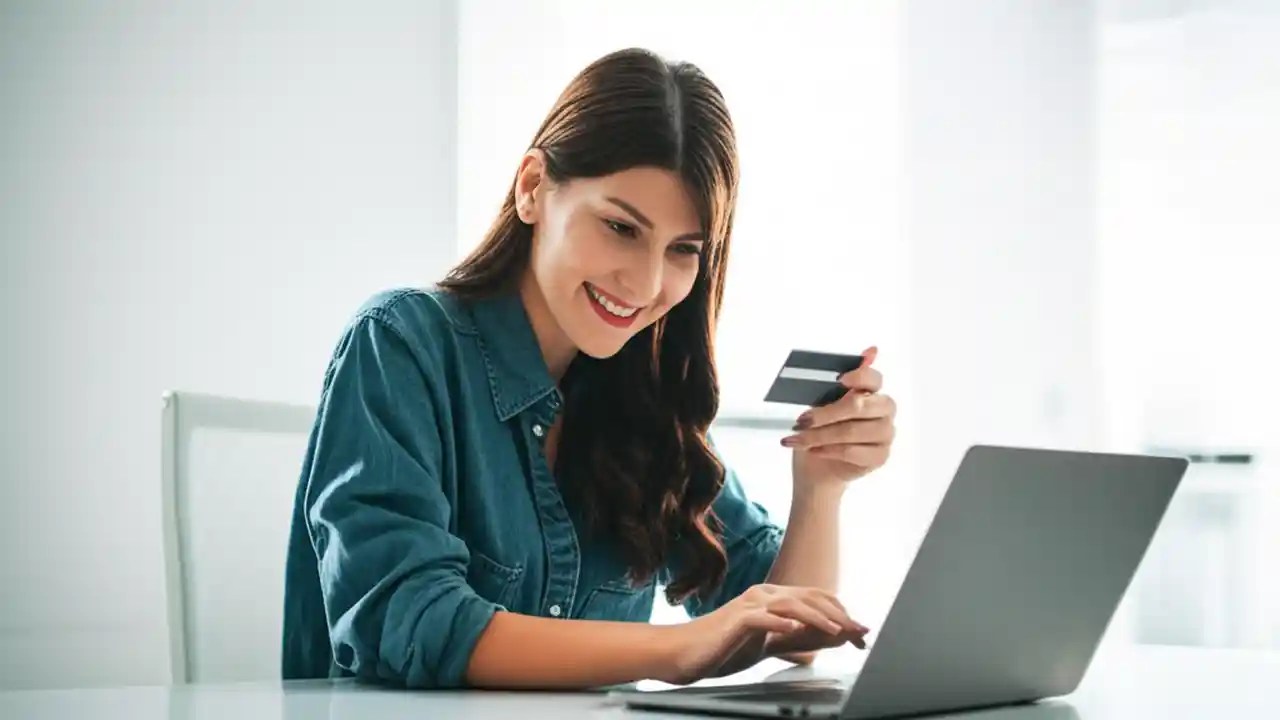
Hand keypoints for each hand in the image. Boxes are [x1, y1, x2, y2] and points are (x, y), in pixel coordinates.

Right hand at [658, 584, 869, 685]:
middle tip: (860, 633)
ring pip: (791, 605)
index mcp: (773, 598)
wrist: (684, 653)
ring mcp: (749, 605)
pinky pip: (761, 618)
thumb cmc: (725, 647)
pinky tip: (793, 630)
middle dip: (839, 616)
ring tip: (838, 631)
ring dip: (818, 618)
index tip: (861, 635)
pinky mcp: (735, 620)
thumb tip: (836, 638)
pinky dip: (779, 623)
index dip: (842, 615)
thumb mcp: (771, 646)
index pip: (816, 599)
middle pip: (810, 597)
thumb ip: (801, 639)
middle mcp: (764, 595)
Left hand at [782, 346, 896, 486]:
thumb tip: (869, 351)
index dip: (859, 376)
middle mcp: (884, 410)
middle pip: (860, 405)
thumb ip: (837, 381)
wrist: (817, 466)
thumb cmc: (821, 430)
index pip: (874, 379)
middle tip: (802, 420)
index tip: (839, 380)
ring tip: (799, 438)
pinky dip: (827, 450)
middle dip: (827, 413)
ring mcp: (885, 433)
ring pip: (852, 431)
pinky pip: (852, 451)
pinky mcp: (880, 456)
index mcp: (872, 391)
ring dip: (820, 435)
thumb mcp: (820, 404)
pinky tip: (812, 450)